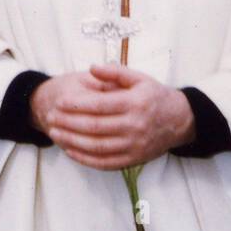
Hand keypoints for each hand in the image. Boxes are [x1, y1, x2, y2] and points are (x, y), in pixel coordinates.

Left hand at [32, 64, 194, 170]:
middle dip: (69, 123)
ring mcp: (134, 146)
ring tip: (55, 133)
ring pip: (97, 147)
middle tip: (50, 118)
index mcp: (135, 104)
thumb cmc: (155, 96)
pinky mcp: (133, 160)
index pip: (100, 106)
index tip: (59, 102)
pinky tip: (71, 151)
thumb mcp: (140, 78)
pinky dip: (85, 159)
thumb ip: (115, 72)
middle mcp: (135, 126)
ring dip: (73, 141)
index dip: (77, 105)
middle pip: (95, 127)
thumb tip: (92, 67)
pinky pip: (105, 163)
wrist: (179, 121)